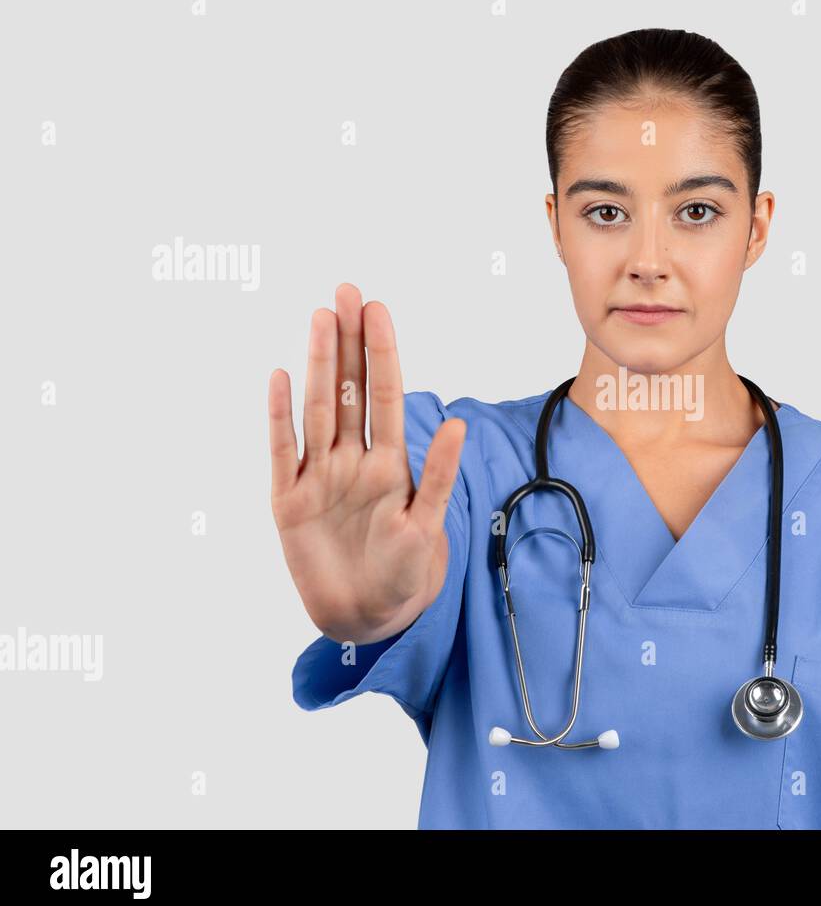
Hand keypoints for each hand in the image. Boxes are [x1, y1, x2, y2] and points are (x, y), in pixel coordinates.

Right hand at [268, 283, 465, 644]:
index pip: (385, 396)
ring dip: (320, 365)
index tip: (377, 309)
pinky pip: (281, 449)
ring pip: (318, 409)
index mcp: (389, 463)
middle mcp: (352, 460)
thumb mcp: (426, 526)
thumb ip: (438, 476)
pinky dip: (278, 415)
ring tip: (321, 318)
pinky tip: (281, 376)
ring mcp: (318, 475)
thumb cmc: (405, 571)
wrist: (367, 614)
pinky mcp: (287, 499)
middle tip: (346, 291)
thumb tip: (456, 424)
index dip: (381, 353)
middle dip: (349, 341)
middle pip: (349, 390)